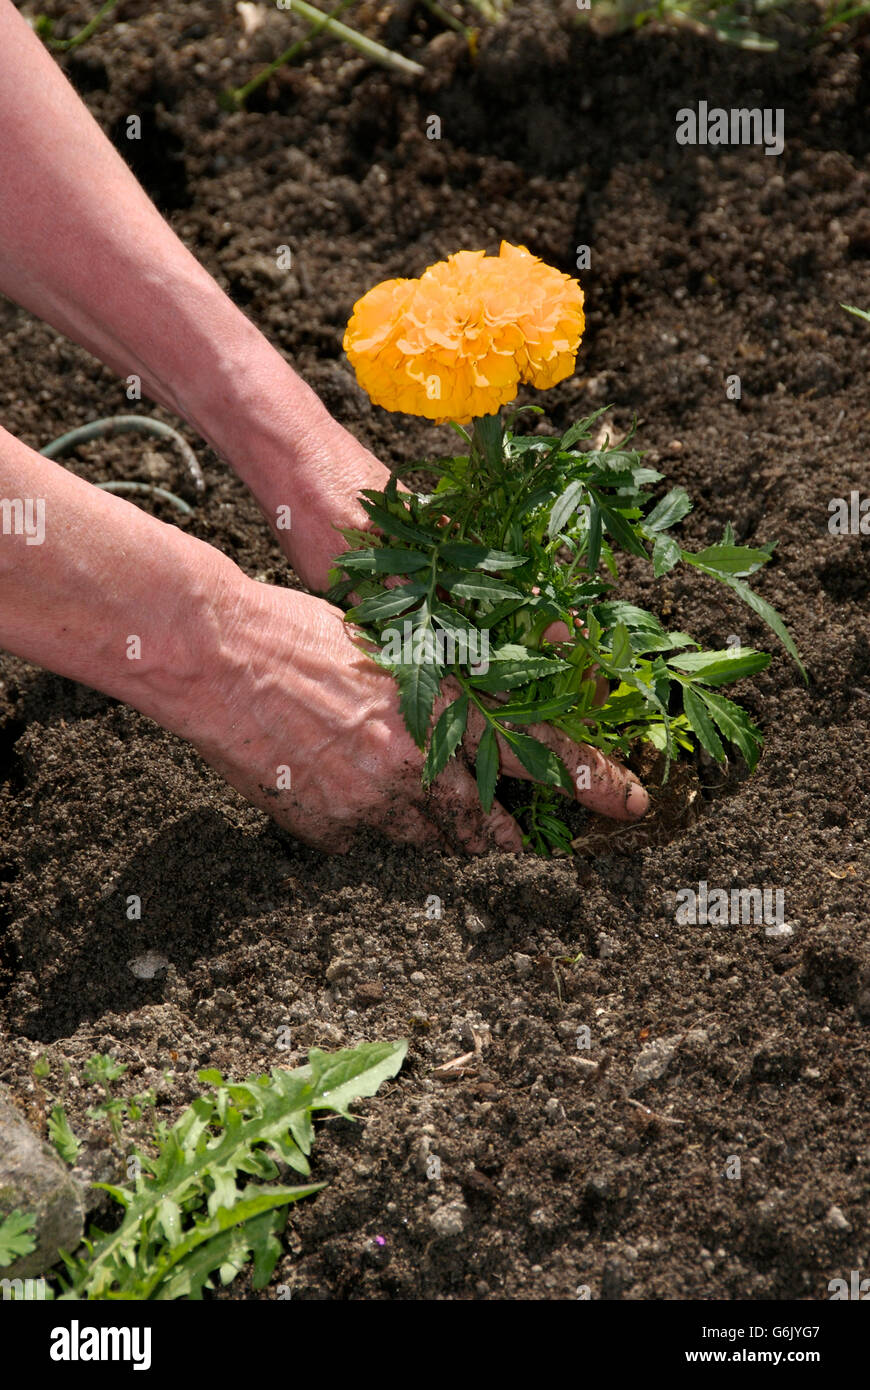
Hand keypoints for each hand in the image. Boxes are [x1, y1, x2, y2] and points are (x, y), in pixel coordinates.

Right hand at [179, 575, 647, 853]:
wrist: (222, 655)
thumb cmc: (305, 630)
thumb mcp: (395, 642)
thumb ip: (442, 685)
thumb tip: (475, 708)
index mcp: (444, 709)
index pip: (543, 753)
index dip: (595, 783)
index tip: (633, 804)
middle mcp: (419, 765)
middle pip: (488, 823)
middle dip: (507, 834)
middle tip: (517, 836)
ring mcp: (372, 805)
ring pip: (433, 842)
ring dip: (446, 835)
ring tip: (444, 826)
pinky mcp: (329, 828)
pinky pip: (372, 845)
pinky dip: (379, 828)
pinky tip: (361, 800)